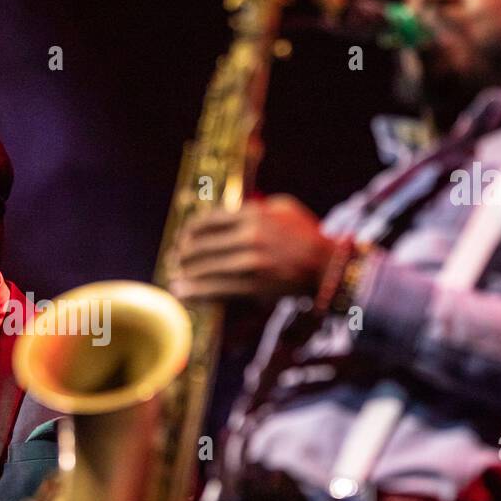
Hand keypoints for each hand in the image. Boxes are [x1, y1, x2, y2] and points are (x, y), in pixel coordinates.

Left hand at [168, 194, 333, 306]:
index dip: (190, 230)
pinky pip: (217, 289)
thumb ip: (253, 207)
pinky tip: (184, 292)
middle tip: (173, 258)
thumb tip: (225, 212)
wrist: (327, 265)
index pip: (210, 220)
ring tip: (174, 276)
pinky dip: (196, 291)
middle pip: (203, 245)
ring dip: (185, 274)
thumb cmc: (306, 235)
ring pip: (206, 268)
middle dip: (183, 254)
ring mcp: (251, 262)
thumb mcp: (282, 208)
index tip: (183, 236)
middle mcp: (250, 236)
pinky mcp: (253, 286)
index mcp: (254, 214)